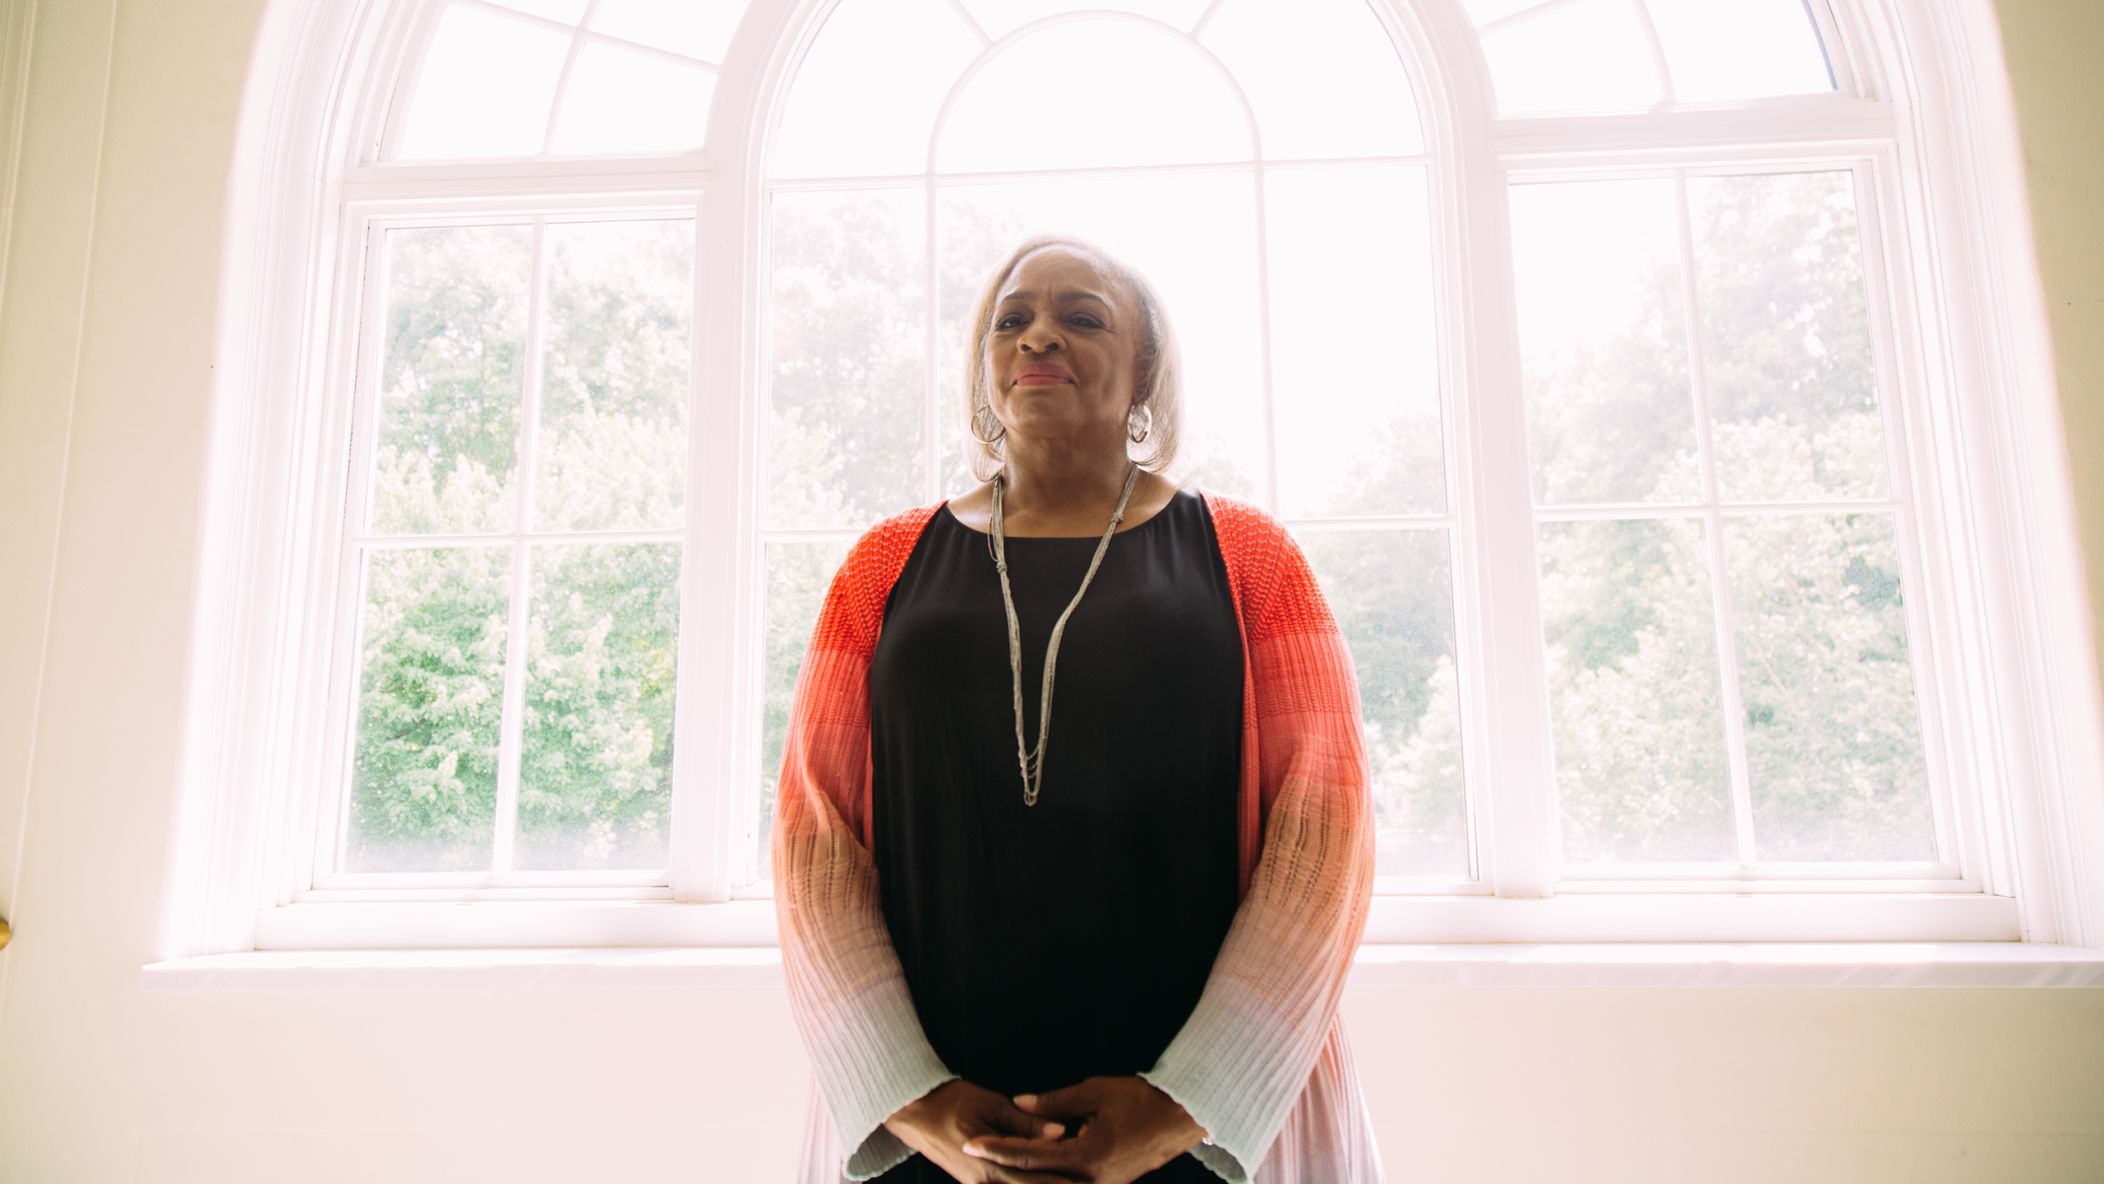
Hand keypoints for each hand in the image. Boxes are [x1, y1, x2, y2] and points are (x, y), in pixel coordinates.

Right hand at [884, 1078, 1082, 1182]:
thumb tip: (1061, 1133)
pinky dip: (1025, 1183)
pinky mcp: (974, 1183)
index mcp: (990, 1166)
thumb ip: (1027, 1123)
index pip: (1038, 1180)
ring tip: (1071, 1180)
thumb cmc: (951, 1101)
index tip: (1089, 1180)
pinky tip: (1041, 1178)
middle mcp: (984, 1183)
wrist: (913, 1112)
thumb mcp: (992, 1105)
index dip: (1065, 1182)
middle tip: (1087, 1183)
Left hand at [961, 1076, 1209, 1183]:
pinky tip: (1028, 1168)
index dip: (997, 1149)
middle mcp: (1092, 1182)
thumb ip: (1053, 1103)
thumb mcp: (1095, 1092)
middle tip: (972, 1156)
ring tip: (993, 1163)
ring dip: (1022, 1176)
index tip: (971, 1143)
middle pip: (1035, 1181)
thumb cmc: (1142, 1100)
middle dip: (1003, 1169)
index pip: (1030, 1156)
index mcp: (1087, 1158)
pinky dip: (1044, 1177)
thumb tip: (1018, 1105)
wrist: (1183, 1118)